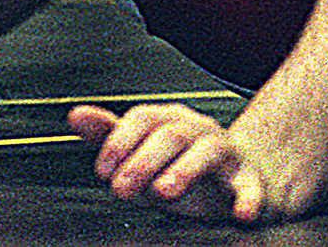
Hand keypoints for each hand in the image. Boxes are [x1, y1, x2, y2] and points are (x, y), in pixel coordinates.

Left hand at [68, 102, 268, 223]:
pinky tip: (241, 212)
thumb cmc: (181, 168)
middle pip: (171, 133)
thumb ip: (110, 136)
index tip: (103, 170)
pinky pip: (250, 185)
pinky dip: (248, 198)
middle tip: (122, 187)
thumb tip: (77, 115)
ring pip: (208, 151)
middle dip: (143, 160)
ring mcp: (225, 152)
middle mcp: (198, 129)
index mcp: (169, 120)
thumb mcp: (142, 154)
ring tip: (163, 190)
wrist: (235, 181)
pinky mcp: (248, 179)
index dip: (119, 141)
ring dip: (185, 169)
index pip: (143, 117)